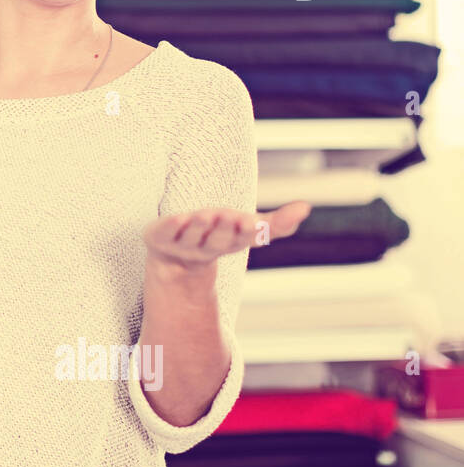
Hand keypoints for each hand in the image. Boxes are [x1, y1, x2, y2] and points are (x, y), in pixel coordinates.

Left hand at [142, 200, 311, 271]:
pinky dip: (171, 227)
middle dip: (224, 229)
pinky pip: (165, 234)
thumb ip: (276, 223)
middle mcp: (207, 247)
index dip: (248, 232)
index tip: (254, 223)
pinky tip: (177, 218)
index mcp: (230, 243)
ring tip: (206, 215)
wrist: (174, 259)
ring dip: (199, 227)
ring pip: (192, 238)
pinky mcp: (159, 239)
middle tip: (230, 217)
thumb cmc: (217, 236)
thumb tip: (306, 207)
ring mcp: (182, 245)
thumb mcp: (246, 229)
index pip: (242, 239)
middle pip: (217, 241)